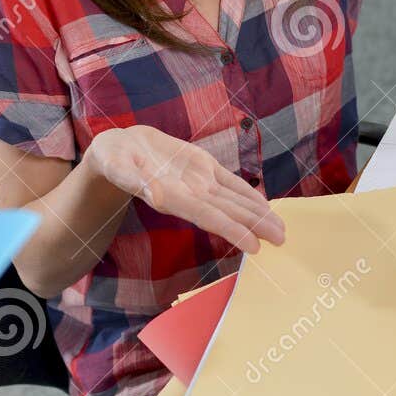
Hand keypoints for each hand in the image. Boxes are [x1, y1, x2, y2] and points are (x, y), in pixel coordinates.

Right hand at [86, 125, 284, 252]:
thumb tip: (154, 193)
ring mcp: (198, 183)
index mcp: (172, 197)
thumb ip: (134, 179)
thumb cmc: (112, 159)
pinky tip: (265, 205)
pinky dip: (248, 194)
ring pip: (234, 201)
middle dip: (255, 226)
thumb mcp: (116, 164)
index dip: (232, 230)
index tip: (254, 245)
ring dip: (257, 214)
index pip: (208, 217)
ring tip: (280, 229)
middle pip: (228, 213)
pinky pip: (231, 183)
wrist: (118, 150)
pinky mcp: (203, 168)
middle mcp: (190, 195)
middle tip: (283, 239)